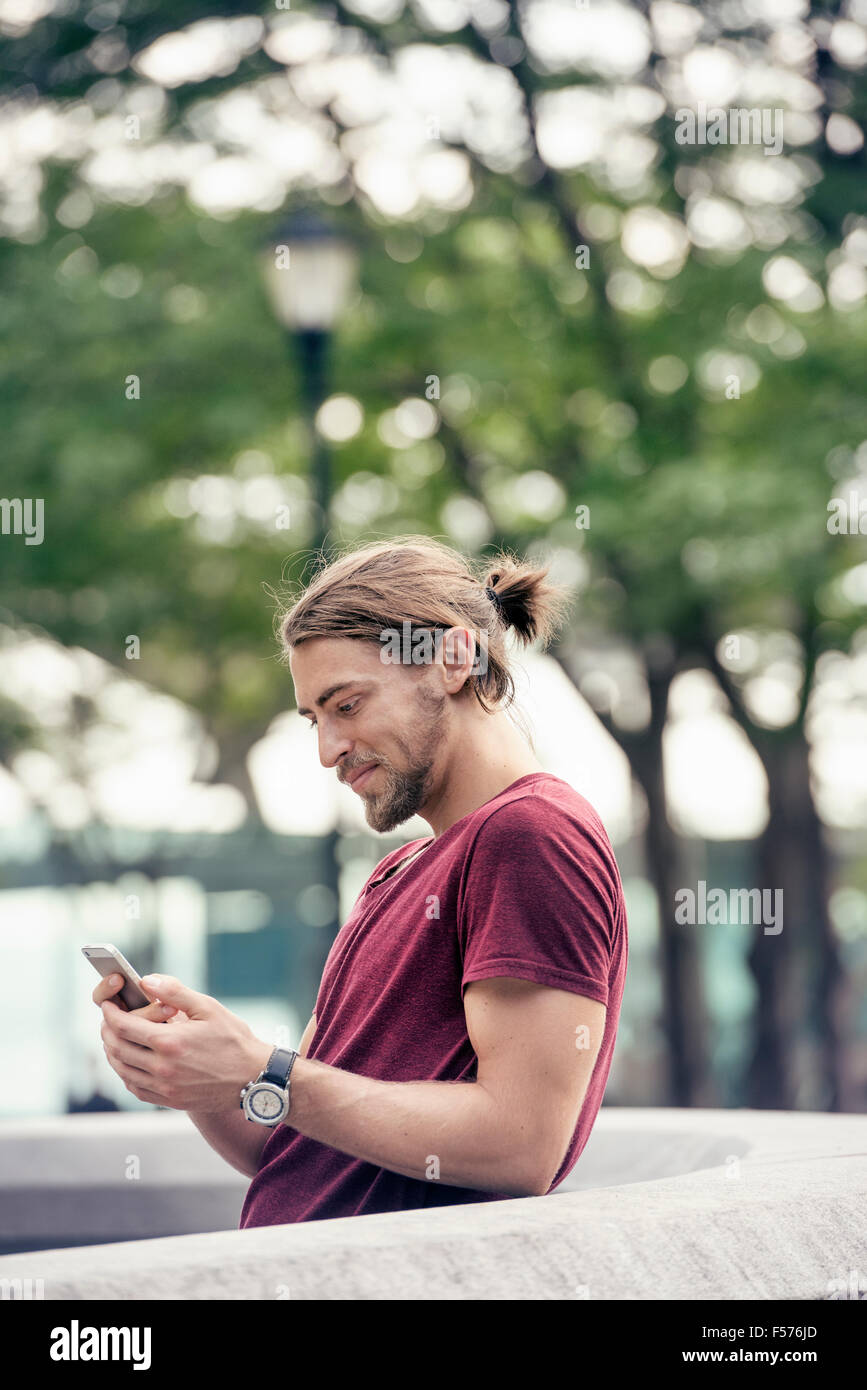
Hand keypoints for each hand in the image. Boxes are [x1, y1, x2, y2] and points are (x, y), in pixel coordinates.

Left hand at [97, 973, 270, 1112]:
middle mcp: (163, 1068)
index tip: (107, 1005)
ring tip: (114, 1039)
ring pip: (123, 1070)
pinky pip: (135, 1088)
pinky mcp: (170, 1100)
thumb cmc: (234, 1039)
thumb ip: (175, 992)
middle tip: (108, 1020)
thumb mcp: (208, 1008)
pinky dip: (125, 1073)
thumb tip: (146, 980)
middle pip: (118, 1049)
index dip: (110, 1014)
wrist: (254, 1077)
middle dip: (107, 1031)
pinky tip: (129, 1062)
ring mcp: (165, 1087)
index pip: (124, 1027)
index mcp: (170, 1042)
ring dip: (112, 1053)